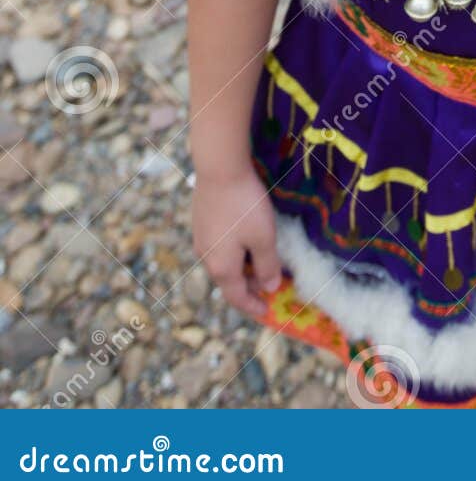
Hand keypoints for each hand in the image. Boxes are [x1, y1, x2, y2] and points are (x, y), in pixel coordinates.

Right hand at [192, 163, 283, 316]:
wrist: (219, 169)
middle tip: (268, 285)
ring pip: (222, 262)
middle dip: (249, 286)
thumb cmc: (245, 206)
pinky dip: (233, 251)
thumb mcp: (264, 238)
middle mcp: (206, 258)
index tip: (267, 312)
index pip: (237, 298)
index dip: (253, 306)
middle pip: (228, 281)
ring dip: (241, 267)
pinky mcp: (200, 222)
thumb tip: (270, 287)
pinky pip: (218, 246)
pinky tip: (245, 238)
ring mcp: (200, 239)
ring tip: (259, 262)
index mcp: (222, 268)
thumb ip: (267, 266)